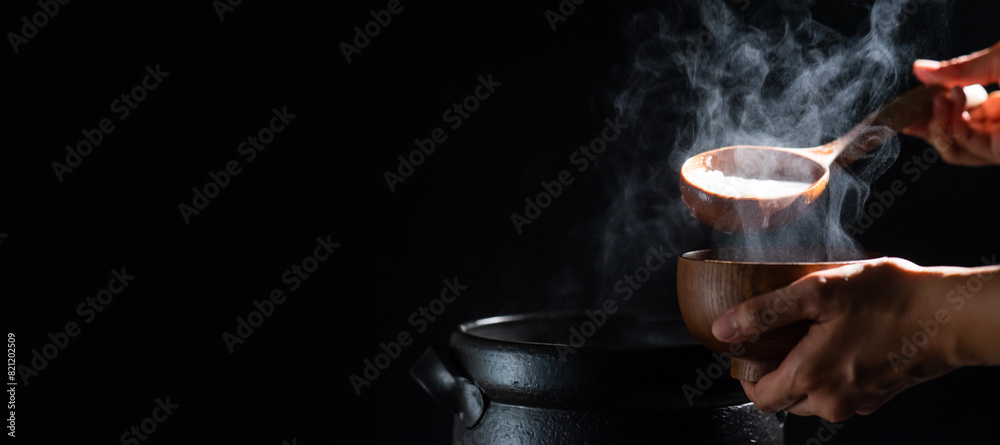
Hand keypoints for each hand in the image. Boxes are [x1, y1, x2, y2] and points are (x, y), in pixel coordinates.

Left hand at [710, 257, 999, 421]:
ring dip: (803, 374)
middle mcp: (830, 401)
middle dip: (775, 372)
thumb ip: (764, 312)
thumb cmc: (887, 298)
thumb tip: (724, 329)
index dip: (747, 372)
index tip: (750, 348)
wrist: (948, 315)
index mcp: (810, 378)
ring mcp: (856, 403)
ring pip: (810, 399)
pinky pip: (839, 393)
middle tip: (781, 336)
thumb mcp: (816, 291)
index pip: (758, 396)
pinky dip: (832, 374)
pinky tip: (841, 342)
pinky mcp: (876, 397)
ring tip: (813, 335)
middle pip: (783, 399)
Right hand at [902, 42, 999, 165]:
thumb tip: (918, 69)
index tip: (911, 105)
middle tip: (921, 104)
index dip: (932, 110)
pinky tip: (955, 106)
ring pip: (952, 148)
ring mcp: (999, 141)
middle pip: (950, 134)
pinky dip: (949, 127)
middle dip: (928, 121)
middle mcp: (998, 125)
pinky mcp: (999, 151)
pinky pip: (962, 147)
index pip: (958, 113)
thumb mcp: (997, 60)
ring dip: (936, 125)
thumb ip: (958, 69)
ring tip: (940, 100)